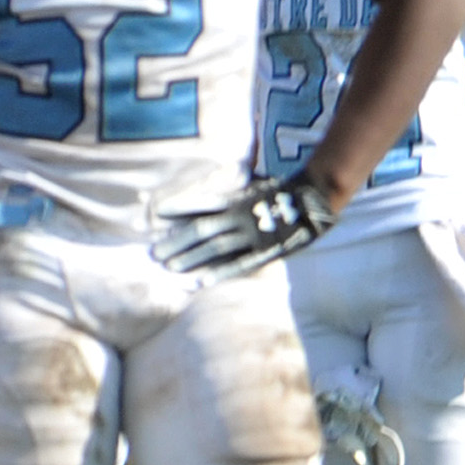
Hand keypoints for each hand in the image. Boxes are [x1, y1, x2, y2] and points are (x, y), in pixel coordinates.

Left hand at [152, 173, 337, 281]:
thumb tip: (199, 194)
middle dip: (175, 241)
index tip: (150, 215)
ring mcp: (253, 234)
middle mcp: (239, 215)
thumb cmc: (278, 190)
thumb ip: (225, 189)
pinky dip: (220, 272)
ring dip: (191, 258)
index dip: (173, 210)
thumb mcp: (248, 184)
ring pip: (215, 247)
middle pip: (200, 229)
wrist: (314, 196)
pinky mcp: (266, 250)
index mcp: (234, 198)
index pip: (197, 204)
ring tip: (168, 267)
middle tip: (152, 252)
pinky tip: (201, 281)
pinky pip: (240, 263)